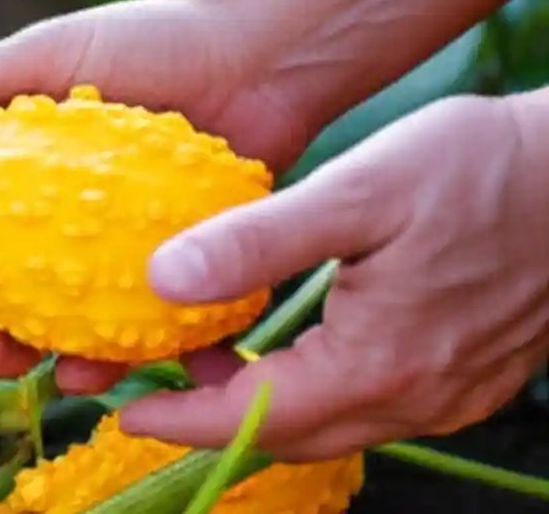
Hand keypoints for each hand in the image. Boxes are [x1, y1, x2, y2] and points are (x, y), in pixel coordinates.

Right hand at [0, 0, 321, 393]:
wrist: (259, 54)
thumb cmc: (144, 43)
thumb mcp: (41, 55)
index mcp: (17, 184)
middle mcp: (61, 230)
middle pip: (1, 304)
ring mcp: (118, 262)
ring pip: (64, 335)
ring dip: (39, 363)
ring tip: (39, 368)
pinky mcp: (179, 281)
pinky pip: (143, 338)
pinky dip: (124, 362)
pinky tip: (106, 373)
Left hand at [119, 93, 548, 460]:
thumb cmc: (479, 169)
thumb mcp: (356, 193)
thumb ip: (255, 242)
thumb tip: (162, 278)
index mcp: (379, 365)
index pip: (253, 416)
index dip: (181, 419)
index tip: (125, 413)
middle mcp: (417, 398)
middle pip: (290, 434)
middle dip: (212, 418)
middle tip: (153, 388)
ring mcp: (450, 394)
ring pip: (331, 421)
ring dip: (262, 401)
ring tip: (209, 352)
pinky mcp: (470, 376)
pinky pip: (371, 402)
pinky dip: (313, 387)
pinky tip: (290, 343)